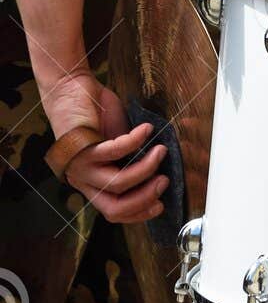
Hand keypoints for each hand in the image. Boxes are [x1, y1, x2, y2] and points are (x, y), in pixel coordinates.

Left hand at [41, 74, 167, 224]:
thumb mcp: (118, 147)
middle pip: (115, 207)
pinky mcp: (83, 147)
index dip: (140, 212)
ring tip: (160, 151)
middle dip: (146, 197)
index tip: (161, 203)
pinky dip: (137, 140)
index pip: (114, 212)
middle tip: (164, 181)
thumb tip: (159, 177)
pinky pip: (117, 151)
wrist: (70, 89)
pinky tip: (146, 130)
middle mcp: (82, 180)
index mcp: (91, 184)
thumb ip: (131, 164)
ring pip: (119, 183)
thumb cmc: (97, 118)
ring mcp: (80, 165)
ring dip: (147, 168)